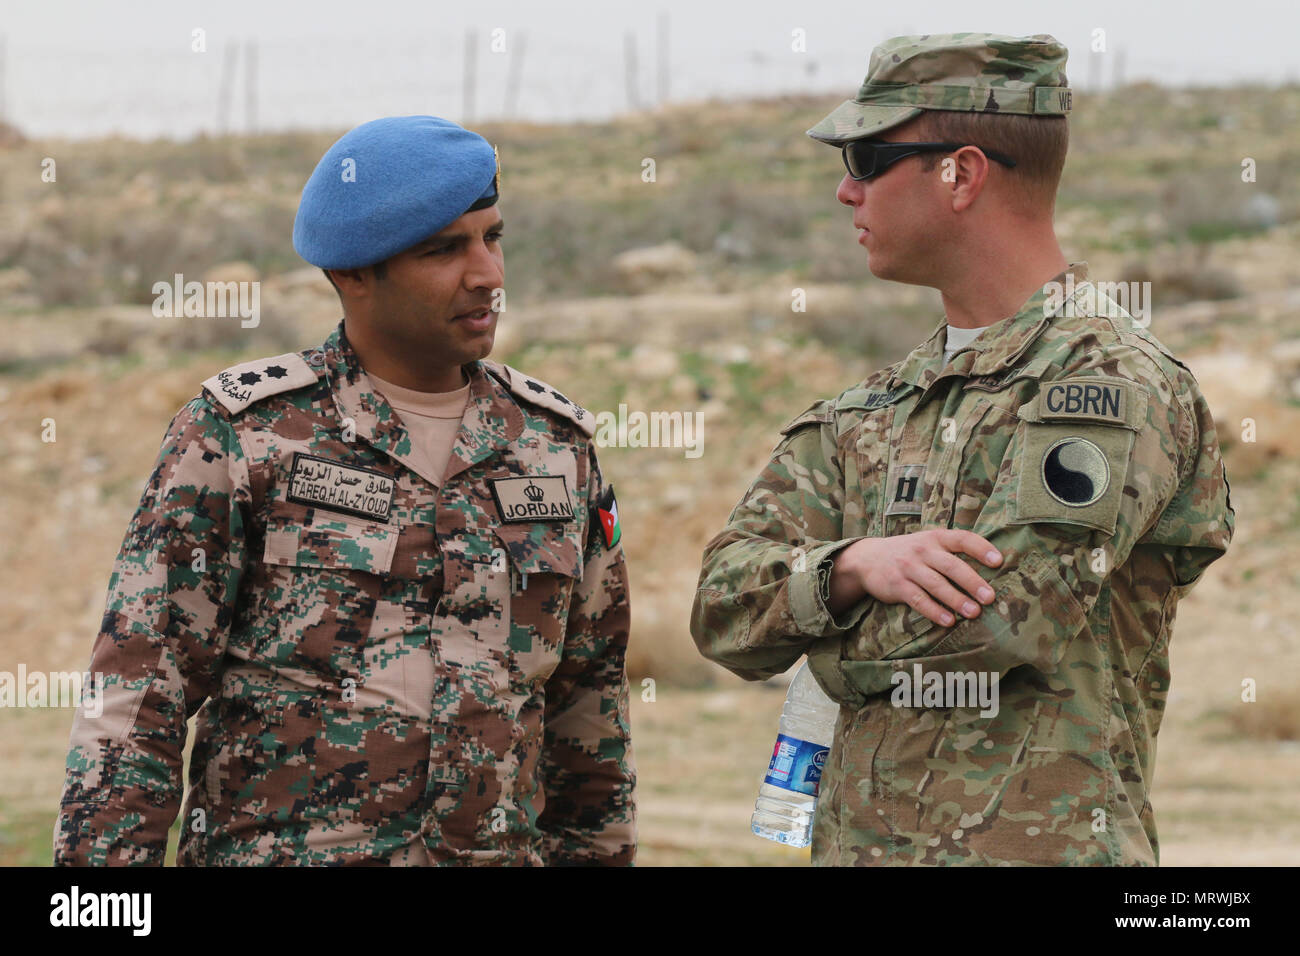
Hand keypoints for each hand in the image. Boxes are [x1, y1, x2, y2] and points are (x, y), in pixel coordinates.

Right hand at [827, 530, 1002, 625]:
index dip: (981, 548)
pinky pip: (918, 600)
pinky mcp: (897, 585)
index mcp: (935, 538)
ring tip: (974, 613)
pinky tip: (949, 621)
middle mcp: (922, 550)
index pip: (962, 539)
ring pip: (936, 584)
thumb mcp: (928, 543)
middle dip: (972, 582)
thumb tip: (991, 568)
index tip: (999, 561)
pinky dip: (934, 611)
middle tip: (989, 597)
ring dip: (956, 599)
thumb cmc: (909, 553)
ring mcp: (908, 568)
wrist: (868, 558)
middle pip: (951, 566)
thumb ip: (952, 551)